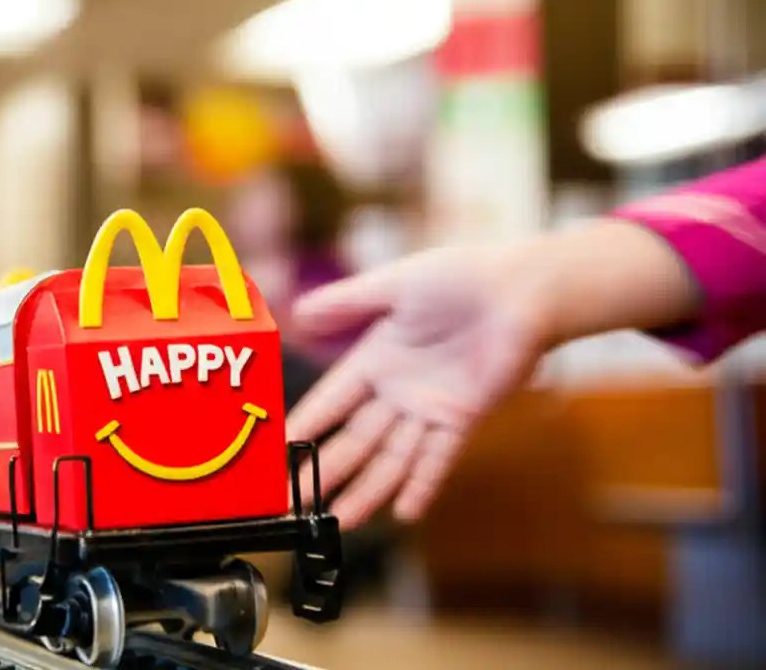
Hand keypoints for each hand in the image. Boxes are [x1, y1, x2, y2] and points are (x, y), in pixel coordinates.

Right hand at [286, 246, 552, 528]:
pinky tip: (404, 513)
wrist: (521, 291)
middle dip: (323, 471)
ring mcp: (428, 408)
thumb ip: (347, 302)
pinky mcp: (463, 418)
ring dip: (365, 490)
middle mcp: (396, 391)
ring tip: (339, 520)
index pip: (330, 401)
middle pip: (353, 440)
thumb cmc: (459, 277)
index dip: (305, 426)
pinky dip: (422, 484)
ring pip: (390, 459)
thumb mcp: (393, 284)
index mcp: (373, 358)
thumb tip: (297, 311)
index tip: (276, 454)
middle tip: (294, 502)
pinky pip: (439, 459)